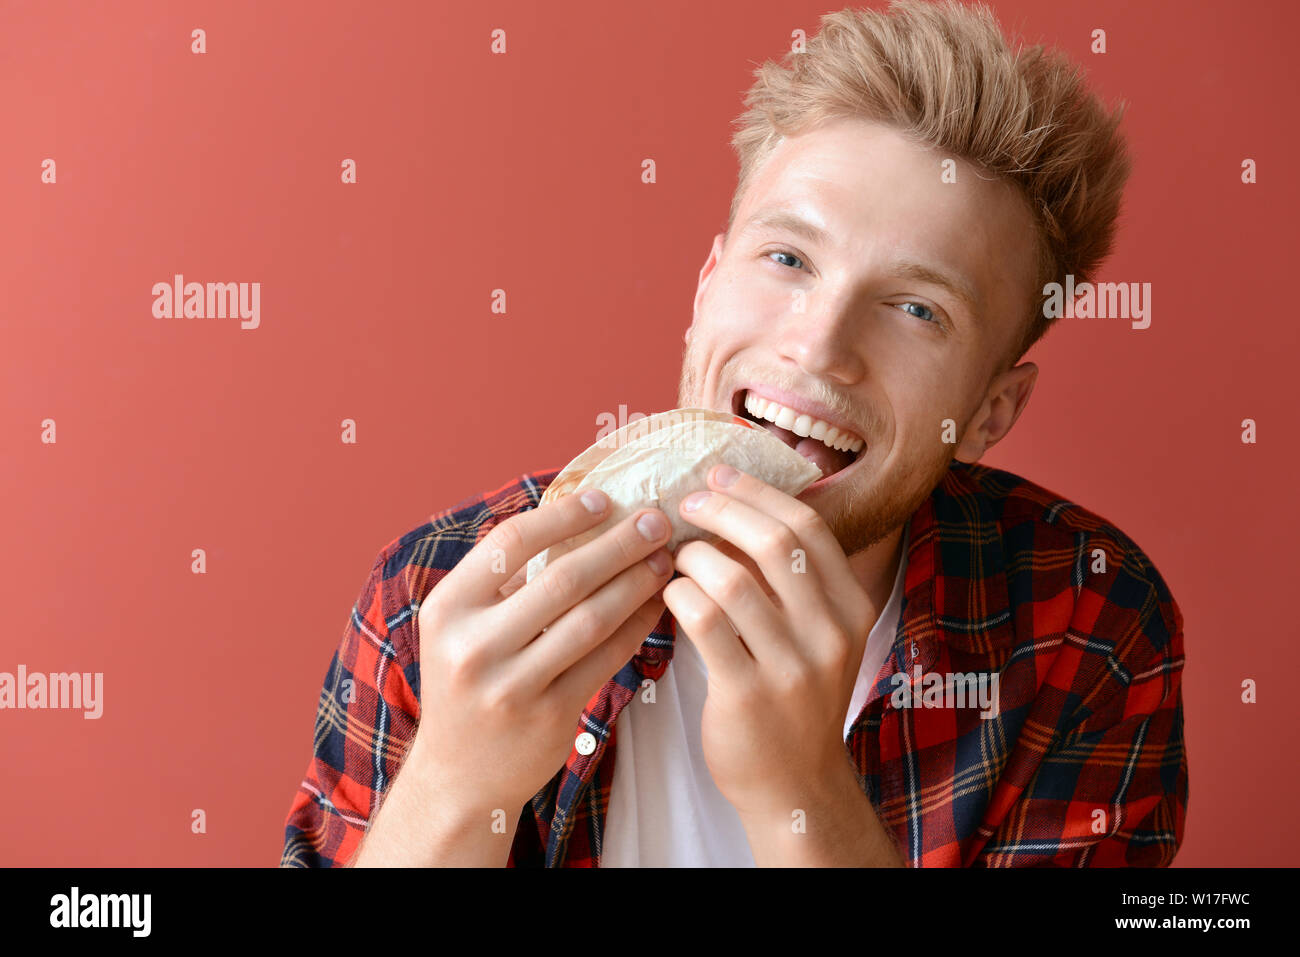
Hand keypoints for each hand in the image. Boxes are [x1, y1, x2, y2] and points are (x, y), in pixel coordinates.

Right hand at [410, 489, 674, 817]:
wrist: (458, 776)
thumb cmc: (468, 684)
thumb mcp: (460, 627)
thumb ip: (500, 579)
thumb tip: (569, 515)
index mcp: (448, 608)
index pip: (510, 542)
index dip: (563, 514)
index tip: (605, 499)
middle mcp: (473, 645)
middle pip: (563, 578)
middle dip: (619, 544)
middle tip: (656, 520)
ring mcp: (511, 684)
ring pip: (591, 618)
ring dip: (637, 583)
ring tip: (665, 560)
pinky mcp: (549, 714)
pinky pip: (606, 658)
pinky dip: (637, 626)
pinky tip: (657, 606)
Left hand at [663, 464, 874, 816]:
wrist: (793, 784)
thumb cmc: (792, 697)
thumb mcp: (816, 635)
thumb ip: (791, 579)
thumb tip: (736, 504)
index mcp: (851, 607)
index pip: (808, 527)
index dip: (758, 493)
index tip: (719, 475)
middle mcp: (831, 633)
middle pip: (774, 542)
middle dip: (721, 511)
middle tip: (685, 505)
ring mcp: (792, 667)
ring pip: (731, 579)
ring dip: (692, 556)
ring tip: (675, 558)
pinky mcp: (748, 695)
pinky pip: (702, 622)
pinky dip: (678, 595)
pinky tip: (669, 595)